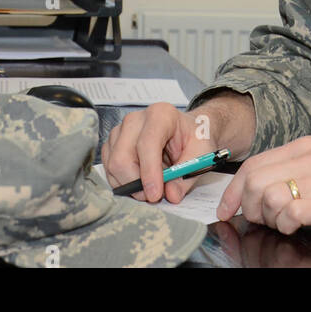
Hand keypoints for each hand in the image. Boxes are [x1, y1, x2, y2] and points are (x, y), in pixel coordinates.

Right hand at [101, 102, 215, 203]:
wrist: (186, 130)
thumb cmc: (193, 138)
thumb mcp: (201, 154)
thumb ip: (186, 175)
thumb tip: (171, 195)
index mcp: (160, 115)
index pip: (147, 144)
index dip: (149, 173)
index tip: (155, 195)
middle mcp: (135, 120)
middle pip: (122, 157)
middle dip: (136, 183)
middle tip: (153, 196)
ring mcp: (120, 130)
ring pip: (113, 165)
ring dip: (130, 184)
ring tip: (151, 185)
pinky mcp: (112, 143)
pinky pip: (109, 168)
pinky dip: (122, 181)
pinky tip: (140, 180)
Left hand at [216, 135, 310, 236]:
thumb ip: (295, 170)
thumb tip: (259, 189)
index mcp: (307, 146)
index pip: (254, 164)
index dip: (233, 191)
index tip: (227, 209)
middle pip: (255, 180)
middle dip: (250, 207)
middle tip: (263, 220)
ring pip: (269, 196)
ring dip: (269, 217)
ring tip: (285, 223)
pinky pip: (291, 212)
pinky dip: (287, 224)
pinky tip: (299, 226)